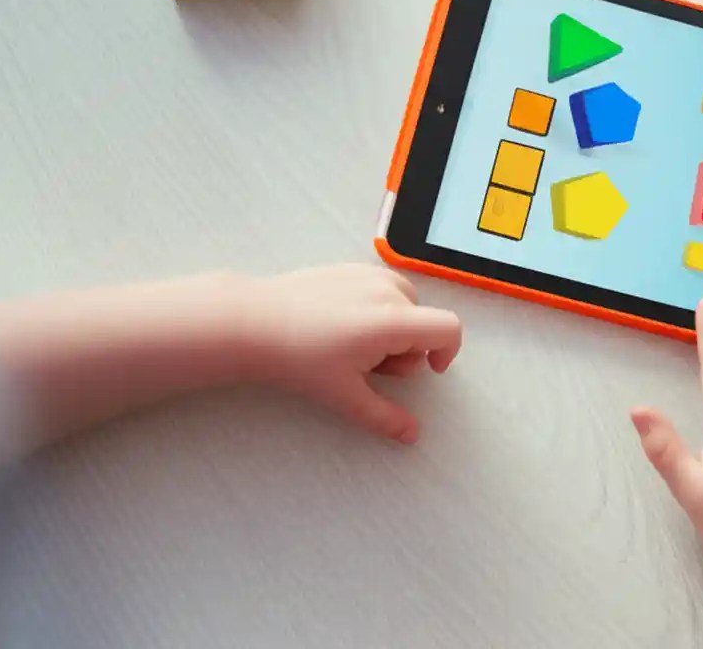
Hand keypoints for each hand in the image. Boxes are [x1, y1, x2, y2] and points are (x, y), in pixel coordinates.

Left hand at [244, 264, 461, 443]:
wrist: (253, 323)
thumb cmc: (298, 359)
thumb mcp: (344, 395)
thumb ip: (385, 417)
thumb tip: (412, 435)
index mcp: (394, 321)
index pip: (449, 329)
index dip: (447, 353)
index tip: (428, 369)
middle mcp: (388, 290)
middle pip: (424, 322)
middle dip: (407, 349)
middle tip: (368, 367)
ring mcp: (369, 274)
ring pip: (405, 305)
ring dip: (394, 328)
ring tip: (354, 347)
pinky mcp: (351, 267)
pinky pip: (383, 289)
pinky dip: (376, 309)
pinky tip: (341, 326)